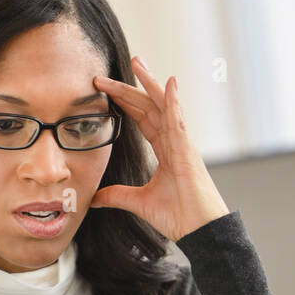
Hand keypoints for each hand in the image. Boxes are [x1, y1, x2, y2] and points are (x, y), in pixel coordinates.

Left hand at [90, 56, 229, 242]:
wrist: (200, 231)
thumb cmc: (178, 216)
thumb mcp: (138, 203)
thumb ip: (117, 196)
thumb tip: (94, 197)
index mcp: (166, 150)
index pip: (142, 119)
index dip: (125, 104)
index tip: (105, 92)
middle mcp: (175, 142)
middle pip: (150, 107)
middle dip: (129, 89)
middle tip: (107, 74)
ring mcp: (183, 144)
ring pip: (164, 106)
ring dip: (150, 84)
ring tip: (137, 63)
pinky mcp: (188, 151)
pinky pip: (179, 121)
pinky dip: (174, 101)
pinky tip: (168, 82)